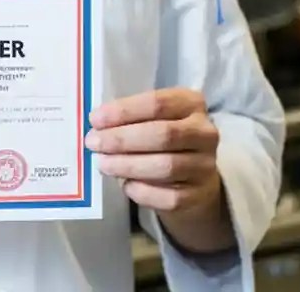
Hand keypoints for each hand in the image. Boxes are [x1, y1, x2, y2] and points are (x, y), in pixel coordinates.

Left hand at [86, 88, 233, 252]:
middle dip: (122, 139)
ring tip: (103, 163)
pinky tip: (125, 185)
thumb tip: (96, 126)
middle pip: (162, 134)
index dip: (124, 111)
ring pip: (165, 166)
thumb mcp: (151, 117)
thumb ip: (129, 118)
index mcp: (191, 103)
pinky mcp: (199, 194)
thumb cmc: (163, 138)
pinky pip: (168, 196)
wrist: (192, 177)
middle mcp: (205, 133)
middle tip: (93, 143)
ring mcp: (205, 165)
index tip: (95, 119)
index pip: (157, 102)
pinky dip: (142, 191)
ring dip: (127, 165)